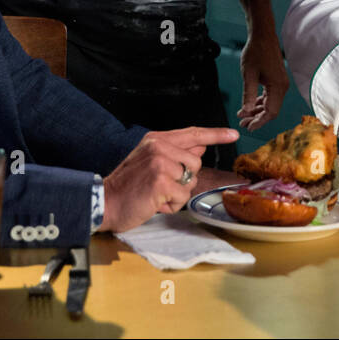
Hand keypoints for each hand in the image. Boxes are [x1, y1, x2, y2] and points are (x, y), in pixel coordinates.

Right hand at [98, 127, 238, 232]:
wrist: (105, 202)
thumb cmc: (129, 186)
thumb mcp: (150, 161)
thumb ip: (176, 152)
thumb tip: (201, 145)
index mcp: (157, 139)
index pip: (193, 133)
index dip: (215, 134)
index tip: (233, 134)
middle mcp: (159, 146)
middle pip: (196, 162)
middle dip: (184, 179)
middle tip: (161, 186)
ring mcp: (160, 163)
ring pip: (191, 181)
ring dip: (177, 194)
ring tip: (156, 194)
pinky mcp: (161, 182)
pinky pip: (182, 197)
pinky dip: (171, 205)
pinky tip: (155, 203)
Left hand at [238, 31, 289, 131]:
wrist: (262, 35)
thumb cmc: (255, 51)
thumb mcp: (248, 74)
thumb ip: (248, 94)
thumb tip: (246, 111)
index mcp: (278, 86)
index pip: (271, 112)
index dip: (260, 122)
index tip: (248, 127)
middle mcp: (282, 87)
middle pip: (271, 110)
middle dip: (257, 118)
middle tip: (242, 122)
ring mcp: (280, 83)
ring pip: (270, 104)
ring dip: (257, 111)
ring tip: (242, 115)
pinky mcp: (276, 80)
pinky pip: (269, 96)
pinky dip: (259, 102)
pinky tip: (249, 105)